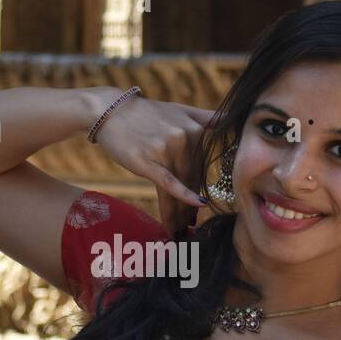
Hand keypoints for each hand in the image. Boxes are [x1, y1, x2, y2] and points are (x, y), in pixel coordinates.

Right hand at [90, 90, 220, 236]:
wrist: (110, 111)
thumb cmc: (144, 114)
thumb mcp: (179, 110)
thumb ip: (206, 117)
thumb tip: (230, 119)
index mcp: (194, 129)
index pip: (199, 168)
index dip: (198, 190)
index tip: (197, 210)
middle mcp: (184, 138)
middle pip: (191, 180)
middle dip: (188, 206)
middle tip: (188, 226)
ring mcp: (166, 149)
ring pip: (180, 187)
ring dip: (179, 212)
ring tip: (178, 229)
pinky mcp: (147, 161)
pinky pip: (167, 186)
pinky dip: (178, 201)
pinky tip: (180, 218)